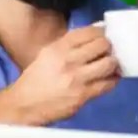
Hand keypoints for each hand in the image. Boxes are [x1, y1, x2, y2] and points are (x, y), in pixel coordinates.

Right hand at [4, 25, 119, 124]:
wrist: (24, 105)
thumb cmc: (36, 79)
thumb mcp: (47, 55)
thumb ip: (68, 45)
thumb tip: (93, 35)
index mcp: (58, 48)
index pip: (88, 32)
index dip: (101, 32)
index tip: (105, 35)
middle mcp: (68, 60)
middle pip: (102, 45)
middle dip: (109, 47)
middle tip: (109, 51)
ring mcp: (77, 78)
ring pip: (109, 63)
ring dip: (113, 63)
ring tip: (111, 64)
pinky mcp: (83, 95)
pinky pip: (107, 84)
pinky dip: (112, 80)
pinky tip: (110, 78)